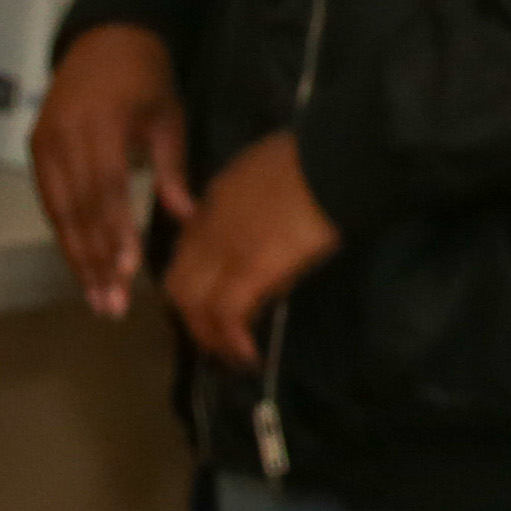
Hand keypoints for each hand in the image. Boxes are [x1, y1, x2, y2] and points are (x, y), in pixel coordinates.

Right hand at [32, 26, 195, 315]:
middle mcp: (62, 140)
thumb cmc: (147, 79)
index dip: (114, 234)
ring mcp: (42, 146)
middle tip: (111, 305)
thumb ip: (172, 168)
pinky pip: (49, 203)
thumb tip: (187, 217)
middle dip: (94, 261)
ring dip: (77, 258)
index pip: (106, 191)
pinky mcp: (34, 151)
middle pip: (77, 211)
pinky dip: (65, 236)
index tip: (127, 272)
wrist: (104, 39)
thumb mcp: (169, 117)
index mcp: (98, 127)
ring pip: (58, 214)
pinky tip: (80, 265)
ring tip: (97, 298)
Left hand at [164, 132, 341, 369]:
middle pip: (178, 282)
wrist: (331, 157)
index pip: (188, 249)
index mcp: (214, 201)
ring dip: (207, 333)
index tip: (213, 295)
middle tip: (216, 333)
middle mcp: (209, 230)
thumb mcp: (262, 164)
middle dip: (191, 313)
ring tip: (230, 354)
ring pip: (192, 302)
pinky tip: (249, 355)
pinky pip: (227, 312)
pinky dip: (232, 338)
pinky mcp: (252, 270)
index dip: (196, 277)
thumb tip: (241, 215)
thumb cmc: (311, 154)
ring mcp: (226, 251)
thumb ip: (243, 192)